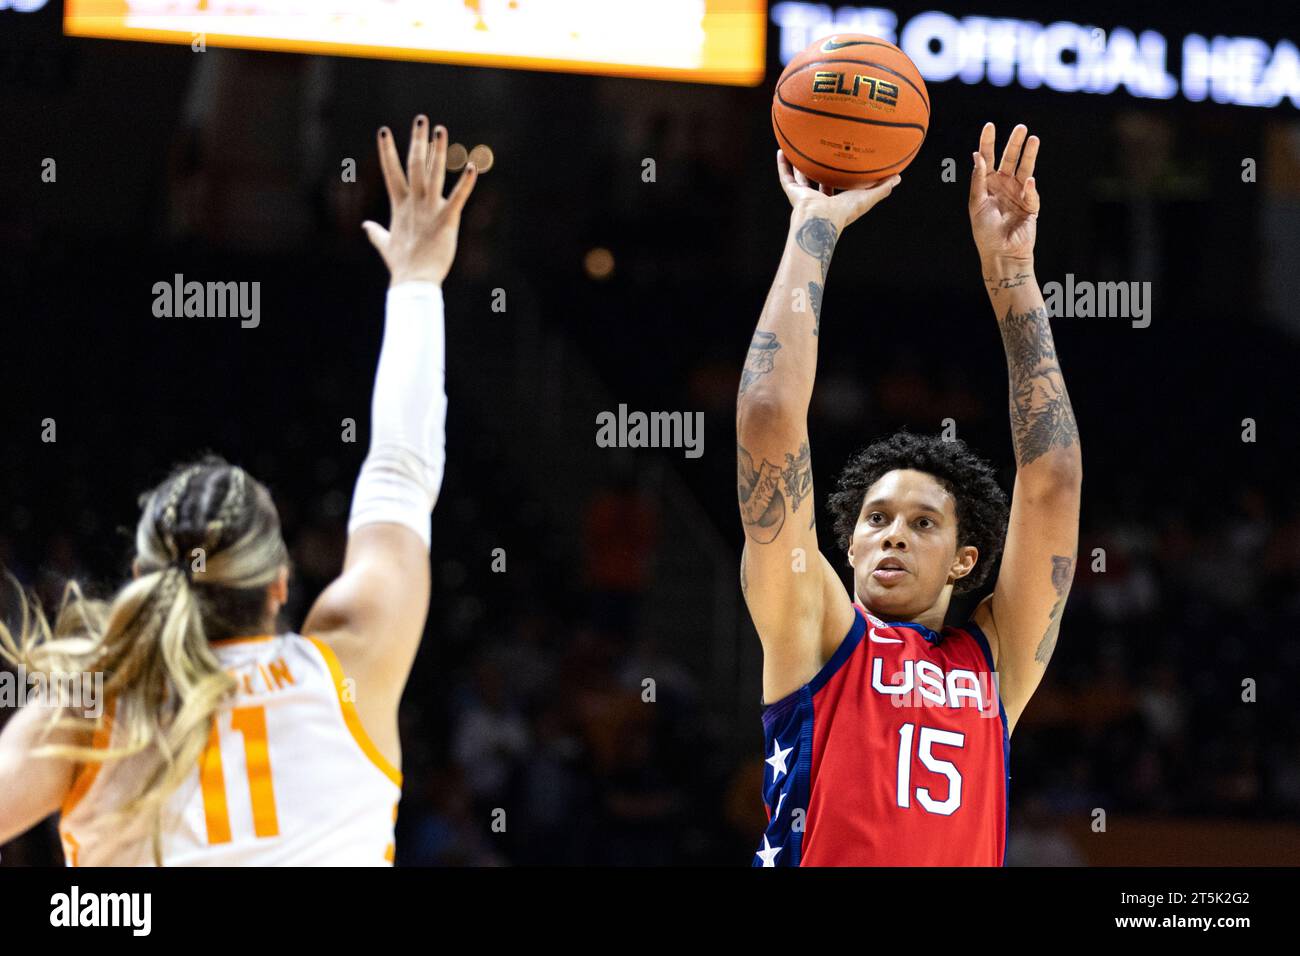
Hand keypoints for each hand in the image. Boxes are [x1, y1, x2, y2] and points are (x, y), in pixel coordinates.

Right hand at [363, 115, 477, 286]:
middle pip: (414, 164)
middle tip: (421, 119)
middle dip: (417, 140)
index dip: (387, 151)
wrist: (413, 281)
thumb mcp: (385, 245)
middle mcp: (414, 202)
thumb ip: (376, 233)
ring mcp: (429, 209)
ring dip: (437, 151)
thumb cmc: (402, 265)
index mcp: (400, 206)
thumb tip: (366, 226)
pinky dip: (466, 182)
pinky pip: (458, 197)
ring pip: (433, 174)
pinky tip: (472, 166)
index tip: (383, 131)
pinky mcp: (446, 220)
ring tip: (440, 129)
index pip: (391, 172)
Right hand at [776, 150, 899, 229]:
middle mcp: (816, 198)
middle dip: (816, 169)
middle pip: (815, 181)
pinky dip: (782, 164)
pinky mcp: (793, 193)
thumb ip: (882, 188)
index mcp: (832, 201)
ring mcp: (803, 196)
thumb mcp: (867, 197)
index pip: (834, 188)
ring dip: (797, 165)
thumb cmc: (844, 212)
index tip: (840, 164)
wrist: (822, 219)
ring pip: (799, 177)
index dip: (837, 177)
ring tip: (796, 148)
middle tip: (818, 152)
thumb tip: (898, 177)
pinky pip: (785, 176)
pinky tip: (782, 151)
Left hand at [969, 122, 1039, 263]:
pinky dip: (1031, 188)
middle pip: (1010, 160)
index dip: (988, 142)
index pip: (988, 158)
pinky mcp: (1031, 206)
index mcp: (988, 184)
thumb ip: (978, 180)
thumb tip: (977, 155)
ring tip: (1033, 139)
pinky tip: (1030, 182)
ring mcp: (1019, 194)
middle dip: (1015, 144)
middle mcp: (1004, 185)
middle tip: (1021, 128)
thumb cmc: (984, 232)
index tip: (990, 125)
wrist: (1000, 254)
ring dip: (1029, 155)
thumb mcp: (976, 204)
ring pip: (1025, 170)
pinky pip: (1031, 193)